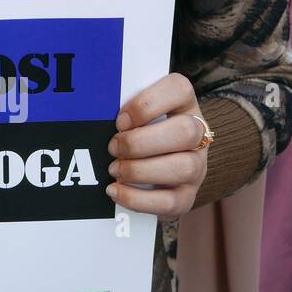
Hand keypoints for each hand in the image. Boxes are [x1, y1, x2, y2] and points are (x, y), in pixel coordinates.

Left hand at [107, 73, 207, 217]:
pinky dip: (137, 199)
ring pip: (182, 168)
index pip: (179, 89)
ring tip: (114, 169)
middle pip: (185, 132)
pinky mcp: (187, 195)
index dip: (146, 104)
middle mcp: (198, 133)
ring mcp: (196, 166)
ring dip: (139, 170)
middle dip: (139, 142)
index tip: (120, 120)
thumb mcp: (135, 111)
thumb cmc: (140, 130)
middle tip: (113, 147)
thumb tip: (94, 114)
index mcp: (184, 103)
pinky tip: (116, 190)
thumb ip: (121, 107)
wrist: (162, 160)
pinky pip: (170, 202)